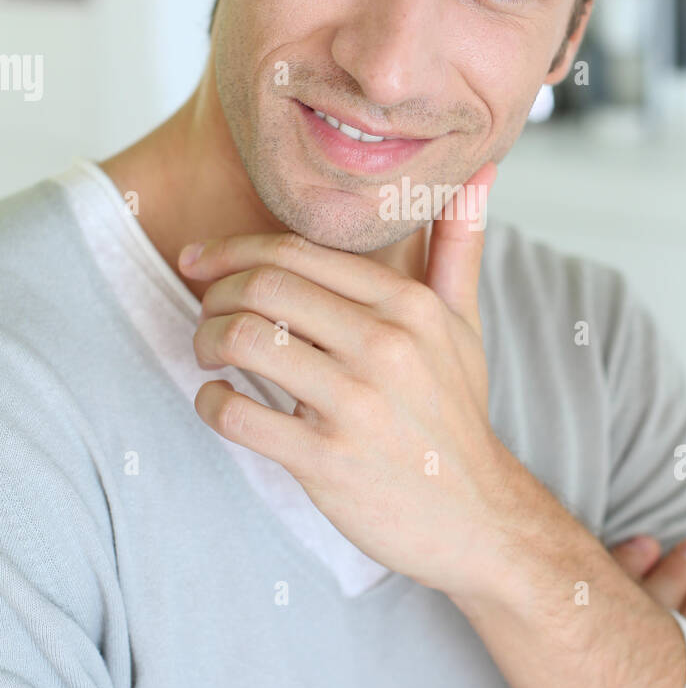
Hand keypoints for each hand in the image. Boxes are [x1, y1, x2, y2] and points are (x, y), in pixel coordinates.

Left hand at [182, 164, 515, 595]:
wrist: (478, 517)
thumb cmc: (456, 416)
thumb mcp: (465, 325)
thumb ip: (459, 245)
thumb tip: (482, 169)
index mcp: (409, 305)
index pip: (298, 252)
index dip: (234, 251)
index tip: (201, 262)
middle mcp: (385, 345)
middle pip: (262, 287)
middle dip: (213, 294)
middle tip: (204, 312)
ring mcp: (355, 404)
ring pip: (243, 340)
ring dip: (205, 342)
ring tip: (208, 354)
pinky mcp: (326, 460)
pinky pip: (236, 414)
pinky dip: (211, 403)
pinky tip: (220, 402)